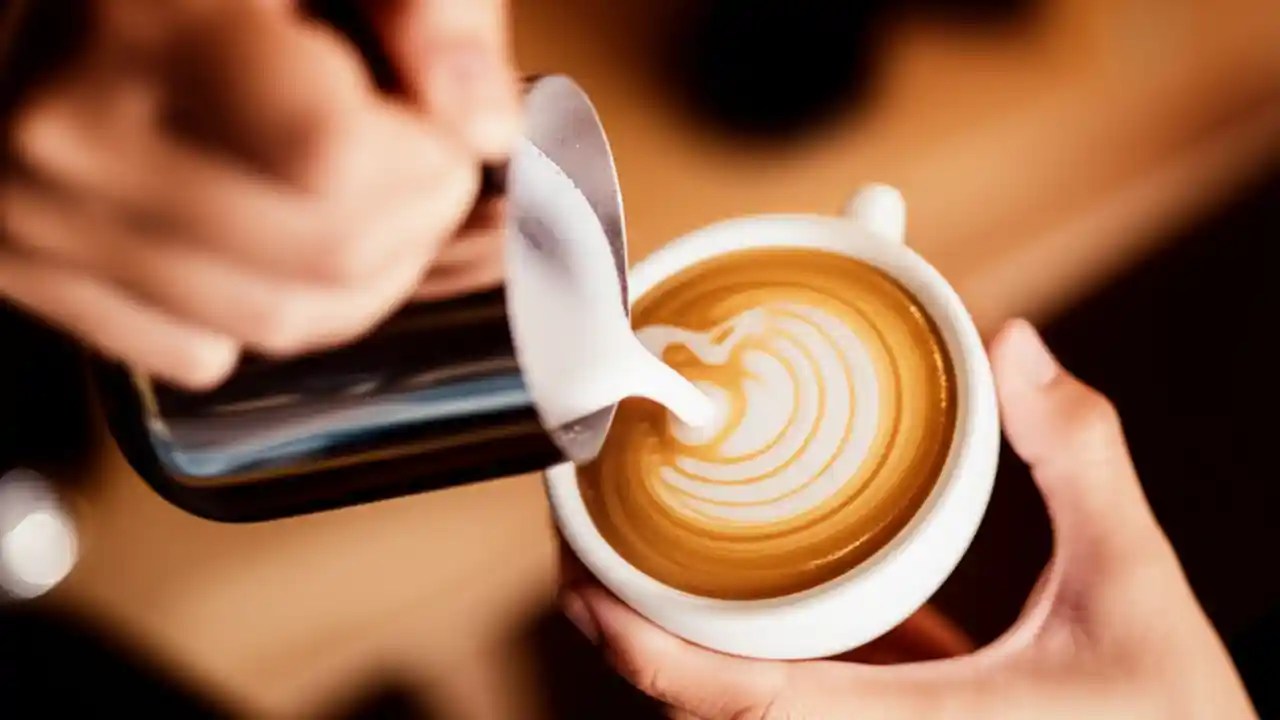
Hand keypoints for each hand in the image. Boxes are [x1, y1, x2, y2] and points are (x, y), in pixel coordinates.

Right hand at [0, 0, 516, 388]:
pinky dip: (272, 312)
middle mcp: (76, 144)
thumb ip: (425, 8)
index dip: (427, 158)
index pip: (334, 156)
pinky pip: (205, 353)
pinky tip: (279, 238)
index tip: (440, 131)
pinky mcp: (35, 282)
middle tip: (422, 168)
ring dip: (366, 277)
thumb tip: (485, 128)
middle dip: (419, 220)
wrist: (55, 3)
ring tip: (365, 202)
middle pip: (329, 254)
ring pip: (282, 323)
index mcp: (147, 33)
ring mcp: (44, 226)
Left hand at [558, 319, 1257, 719]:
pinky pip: (793, 684)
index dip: (633, 638)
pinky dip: (750, 636)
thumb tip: (1020, 352)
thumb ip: (1079, 463)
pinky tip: (752, 576)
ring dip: (675, 625)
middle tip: (587, 530)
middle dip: (627, 617)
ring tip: (634, 544)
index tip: (581, 571)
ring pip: (736, 692)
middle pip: (698, 693)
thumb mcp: (1134, 593)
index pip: (724, 695)